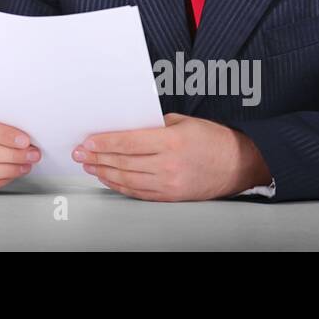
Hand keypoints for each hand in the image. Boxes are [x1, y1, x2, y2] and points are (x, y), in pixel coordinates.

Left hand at [73, 113, 270, 200]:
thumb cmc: (213, 139)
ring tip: (89, 166)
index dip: (104, 143)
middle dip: (97, 158)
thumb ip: (153, 124)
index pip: (128, 142)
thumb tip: (125, 126)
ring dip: (104, 172)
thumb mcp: (183, 122)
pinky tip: (108, 178)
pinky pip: (138, 192)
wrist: (239, 164)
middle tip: (80, 154)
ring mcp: (169, 184)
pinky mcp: (171, 196)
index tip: (87, 142)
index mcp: (171, 142)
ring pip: (127, 179)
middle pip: (123, 162)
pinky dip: (119, 186)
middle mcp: (169, 165)